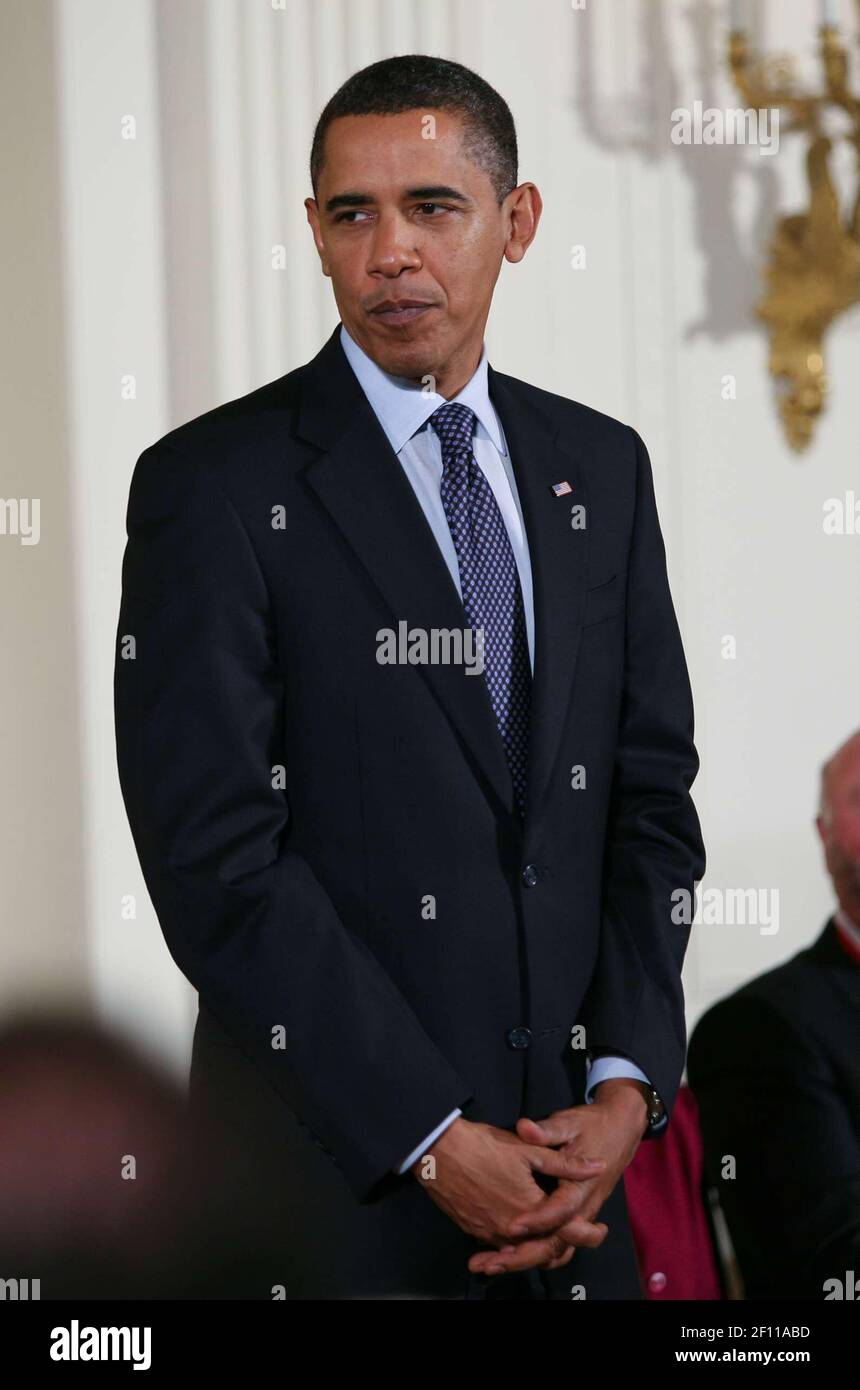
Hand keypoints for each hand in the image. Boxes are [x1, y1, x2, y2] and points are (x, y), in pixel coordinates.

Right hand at [411, 1117, 607, 1272]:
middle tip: (581, 1235)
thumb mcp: (529, 1150)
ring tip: (554, 1238)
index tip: (600, 1228)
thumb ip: (566, 1164)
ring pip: (522, 1251)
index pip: (566, 1232)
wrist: (438, 1150)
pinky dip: (515, 1245)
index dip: (586, 1232)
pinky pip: (501, 1247)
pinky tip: (521, 1234)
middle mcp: (511, 1231)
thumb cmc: (484, 1147)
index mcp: (530, 1211)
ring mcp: (490, 1234)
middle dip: (563, 1245)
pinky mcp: (474, 1231)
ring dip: (539, 1247)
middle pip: (544, 1249)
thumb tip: (598, 1166)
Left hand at [467, 1079, 648, 1276]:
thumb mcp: (568, 1123)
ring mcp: (583, 1215)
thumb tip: (523, 1127)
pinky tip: (514, 1251)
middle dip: (528, 1253)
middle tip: (495, 1261)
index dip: (537, 1219)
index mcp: (581, 1185)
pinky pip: (561, 1242)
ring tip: (497, 1263)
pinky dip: (540, 1252)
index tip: (512, 1226)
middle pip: (559, 1241)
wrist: (620, 1129)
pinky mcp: (579, 1216)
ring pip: (560, 1247)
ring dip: (531, 1258)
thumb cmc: (591, 1125)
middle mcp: (585, 1207)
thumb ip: (546, 1130)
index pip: (560, 1210)